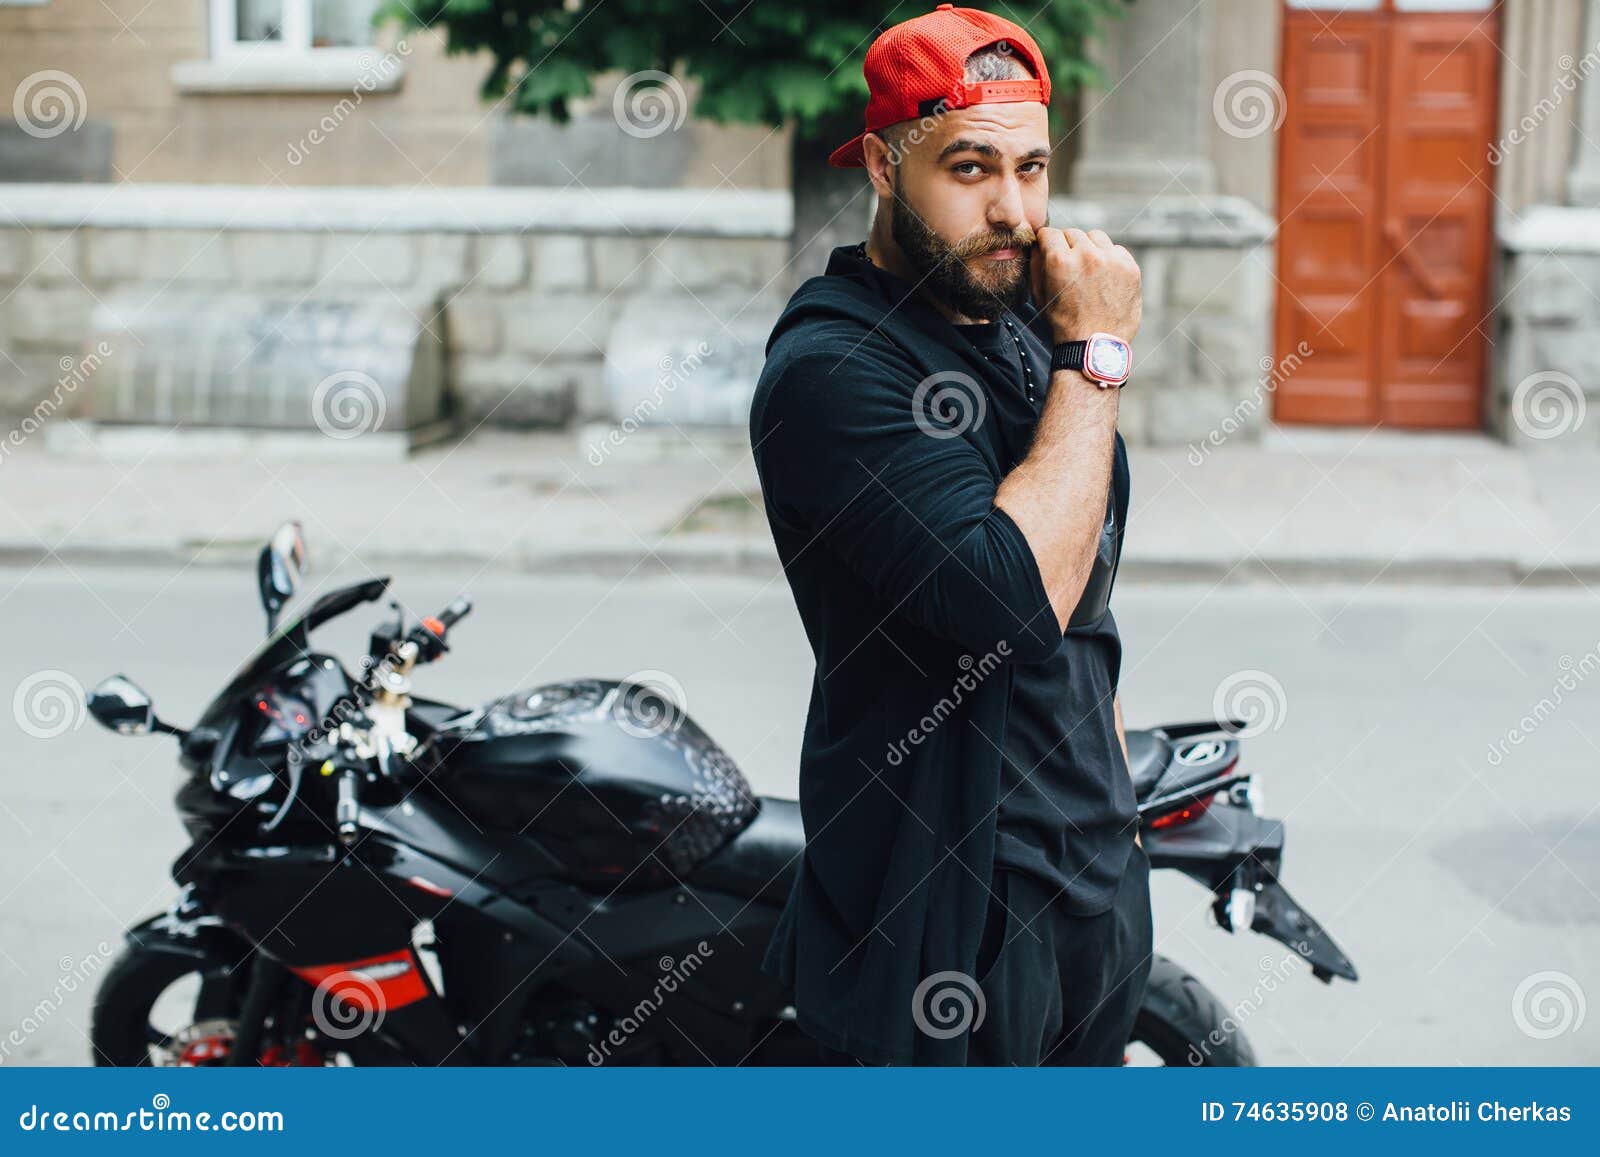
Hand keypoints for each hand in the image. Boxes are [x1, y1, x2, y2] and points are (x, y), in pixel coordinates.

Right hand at [1029, 227, 1141, 345]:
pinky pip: (1116, 250)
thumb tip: (1037, 245)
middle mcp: (1087, 255)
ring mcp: (1111, 260)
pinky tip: (1104, 278)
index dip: (1046, 242)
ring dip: (1089, 248)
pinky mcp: (1130, 267)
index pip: (1050, 233)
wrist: (1094, 346)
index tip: (1048, 248)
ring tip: (1087, 270)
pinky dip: (1109, 259)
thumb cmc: (1063, 324)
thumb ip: (1035, 265)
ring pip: (1096, 237)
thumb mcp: (1039, 295)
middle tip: (1069, 265)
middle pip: (1073, 233)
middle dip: (1067, 246)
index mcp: (1060, 260)